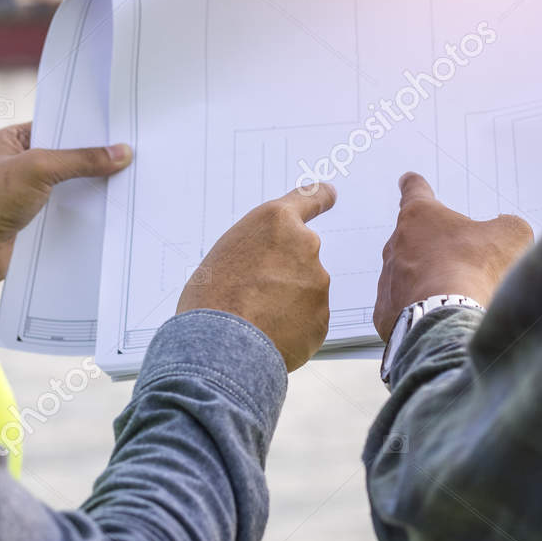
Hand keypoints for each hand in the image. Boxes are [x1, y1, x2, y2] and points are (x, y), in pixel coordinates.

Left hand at [0, 124, 131, 287]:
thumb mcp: (38, 168)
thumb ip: (80, 160)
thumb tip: (119, 153)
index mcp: (10, 142)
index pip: (54, 128)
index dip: (83, 130)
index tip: (116, 131)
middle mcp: (18, 166)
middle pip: (64, 159)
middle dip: (91, 161)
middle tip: (129, 155)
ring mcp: (26, 196)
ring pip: (67, 187)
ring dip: (89, 189)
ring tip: (127, 182)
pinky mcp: (34, 222)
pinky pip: (66, 212)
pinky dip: (84, 213)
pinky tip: (109, 210)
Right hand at [177, 184, 336, 371]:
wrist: (220, 346)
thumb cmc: (211, 298)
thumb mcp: (227, 254)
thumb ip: (259, 251)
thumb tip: (270, 268)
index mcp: (277, 222)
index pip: (309, 198)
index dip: (320, 197)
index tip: (329, 194)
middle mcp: (305, 245)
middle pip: (301, 258)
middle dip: (285, 274)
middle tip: (252, 295)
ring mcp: (318, 282)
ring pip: (304, 293)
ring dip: (287, 304)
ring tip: (254, 320)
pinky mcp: (323, 318)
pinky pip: (308, 322)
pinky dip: (292, 329)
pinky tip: (268, 336)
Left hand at [373, 172, 532, 339]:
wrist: (447, 317)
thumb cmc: (475, 270)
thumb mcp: (510, 235)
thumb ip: (508, 225)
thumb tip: (505, 228)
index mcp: (420, 215)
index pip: (414, 190)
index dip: (415, 185)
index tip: (409, 181)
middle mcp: (396, 243)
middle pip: (414, 239)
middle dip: (436, 249)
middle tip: (461, 264)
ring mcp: (388, 278)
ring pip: (408, 275)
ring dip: (428, 281)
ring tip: (454, 296)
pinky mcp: (384, 311)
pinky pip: (403, 307)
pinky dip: (420, 311)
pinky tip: (439, 317)